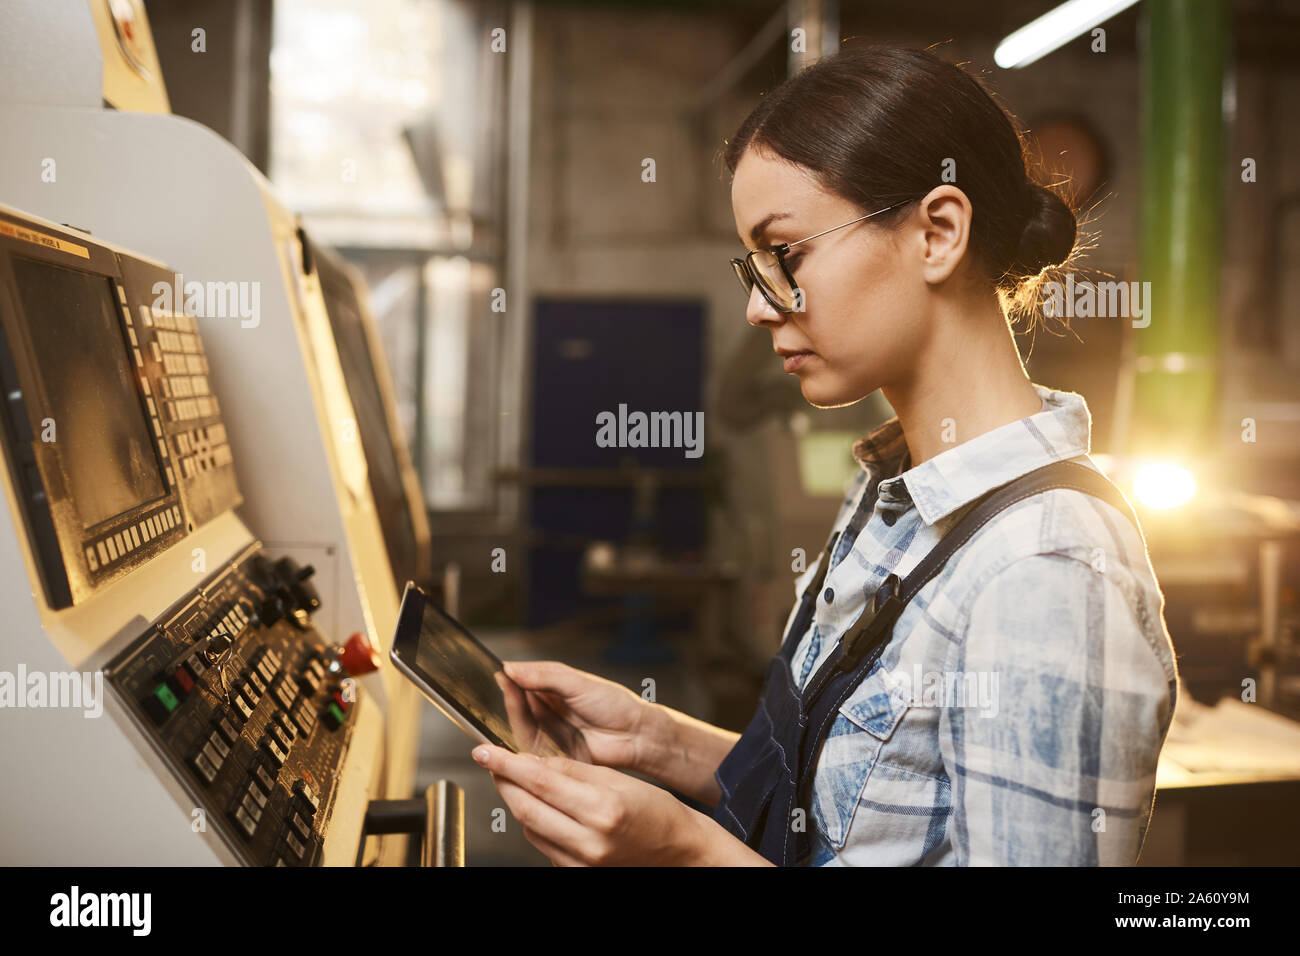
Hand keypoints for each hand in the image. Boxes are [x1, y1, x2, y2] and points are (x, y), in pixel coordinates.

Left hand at [471, 743, 770, 865]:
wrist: (677, 851)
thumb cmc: (656, 812)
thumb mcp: (617, 780)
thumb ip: (572, 771)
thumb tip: (534, 761)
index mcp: (603, 809)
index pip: (541, 781)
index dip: (507, 764)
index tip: (485, 751)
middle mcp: (590, 841)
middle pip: (526, 808)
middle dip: (503, 782)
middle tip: (491, 761)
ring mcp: (582, 863)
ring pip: (529, 828)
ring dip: (518, 802)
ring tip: (516, 781)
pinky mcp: (576, 874)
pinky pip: (543, 845)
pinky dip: (534, 824)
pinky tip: (539, 808)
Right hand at [499, 660, 665, 772]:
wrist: (635, 736)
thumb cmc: (614, 705)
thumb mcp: (577, 683)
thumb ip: (544, 676)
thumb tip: (512, 668)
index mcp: (551, 687)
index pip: (520, 681)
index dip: (508, 679)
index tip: (497, 674)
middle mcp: (546, 709)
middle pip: (516, 704)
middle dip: (508, 698)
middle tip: (503, 689)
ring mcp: (547, 731)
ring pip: (518, 725)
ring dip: (512, 717)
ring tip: (509, 705)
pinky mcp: (549, 753)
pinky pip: (528, 748)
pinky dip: (518, 742)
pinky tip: (512, 734)